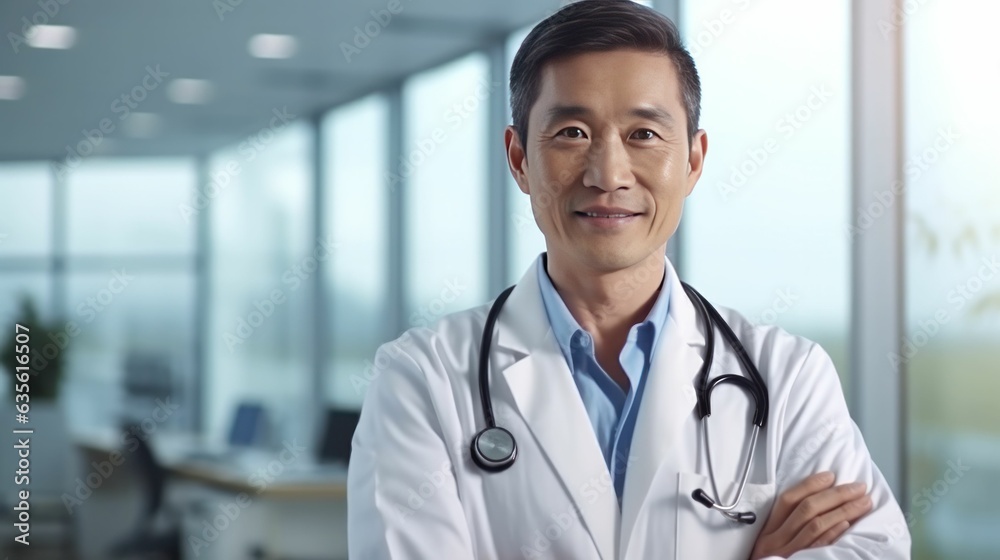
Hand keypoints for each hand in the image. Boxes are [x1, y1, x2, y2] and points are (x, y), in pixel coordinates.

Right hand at [749, 471, 872, 559]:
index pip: (788, 500)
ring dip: (843, 511)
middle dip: (836, 495)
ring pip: (816, 525)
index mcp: (767, 530)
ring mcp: (789, 553)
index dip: (810, 485)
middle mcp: (776, 540)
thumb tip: (819, 499)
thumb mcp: (770, 542)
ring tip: (863, 502)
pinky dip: (833, 533)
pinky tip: (847, 524)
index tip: (831, 476)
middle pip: (806, 510)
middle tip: (858, 487)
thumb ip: (785, 524)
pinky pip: (819, 546)